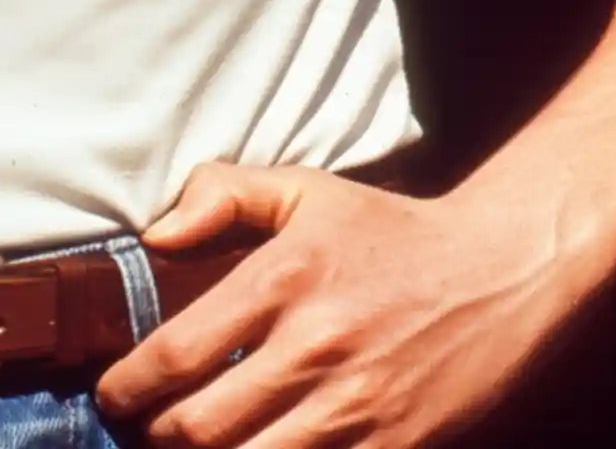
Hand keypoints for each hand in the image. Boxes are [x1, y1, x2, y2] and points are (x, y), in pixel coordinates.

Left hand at [96, 162, 566, 447]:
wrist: (503, 270)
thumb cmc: (389, 230)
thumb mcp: (305, 192)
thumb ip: (223, 194)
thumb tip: (156, 235)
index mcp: (283, 281)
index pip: (175, 354)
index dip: (128, 388)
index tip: (112, 396)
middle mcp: (315, 348)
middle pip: (199, 427)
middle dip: (155, 436)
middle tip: (145, 428)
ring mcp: (357, 406)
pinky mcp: (396, 446)